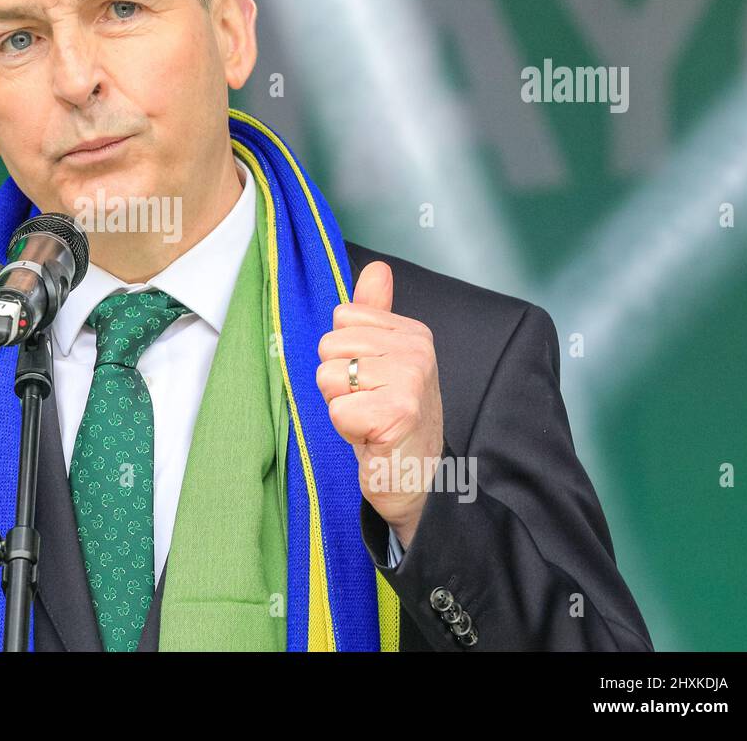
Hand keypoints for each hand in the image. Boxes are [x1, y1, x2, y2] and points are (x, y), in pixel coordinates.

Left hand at [315, 261, 443, 548]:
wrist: (417, 478)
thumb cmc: (392, 419)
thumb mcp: (384, 360)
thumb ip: (375, 313)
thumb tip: (377, 269)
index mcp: (412, 332)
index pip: (341, 318)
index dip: (344, 356)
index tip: (370, 382)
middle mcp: (417, 350)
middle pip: (329, 346)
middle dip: (338, 382)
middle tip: (368, 405)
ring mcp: (411, 380)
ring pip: (328, 376)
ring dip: (341, 406)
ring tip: (369, 420)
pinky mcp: (398, 413)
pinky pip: (337, 410)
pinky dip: (347, 430)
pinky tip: (371, 437)